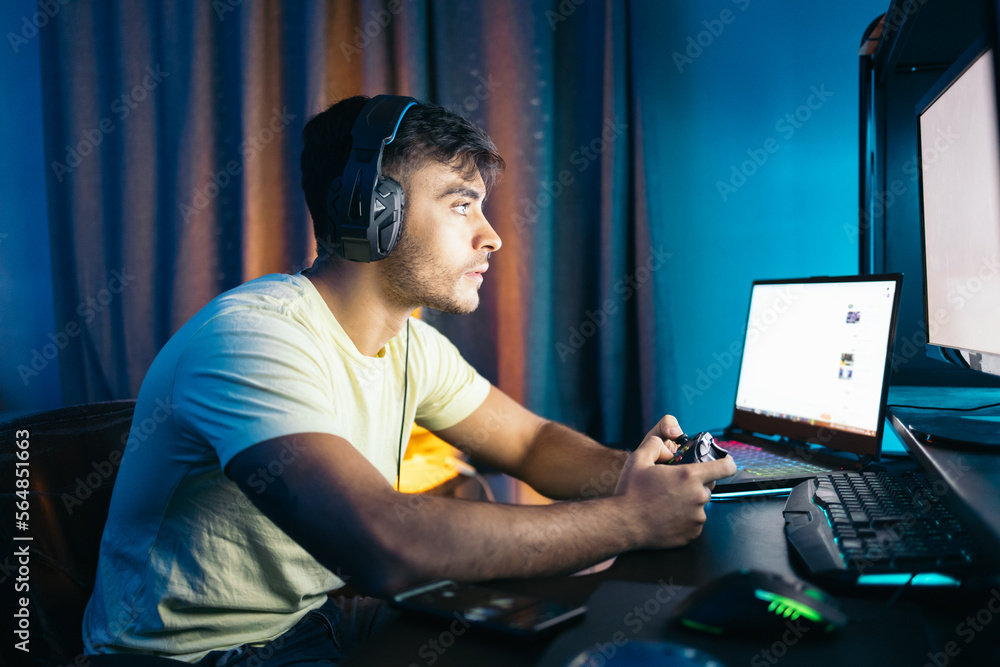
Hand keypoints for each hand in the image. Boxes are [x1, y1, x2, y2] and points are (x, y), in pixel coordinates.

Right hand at [614, 417, 737, 549]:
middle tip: (673, 486)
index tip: (724, 462)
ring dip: (689, 502)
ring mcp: (697, 518)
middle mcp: (698, 497)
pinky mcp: (692, 534)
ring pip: (700, 505)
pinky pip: (694, 522)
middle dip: (695, 484)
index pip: (725, 467)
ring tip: (666, 504)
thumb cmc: (630, 492)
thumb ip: (654, 443)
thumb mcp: (638, 459)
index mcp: (689, 476)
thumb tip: (664, 441)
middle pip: (708, 486)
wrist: (622, 525)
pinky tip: (667, 516)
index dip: (727, 462)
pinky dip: (685, 518)